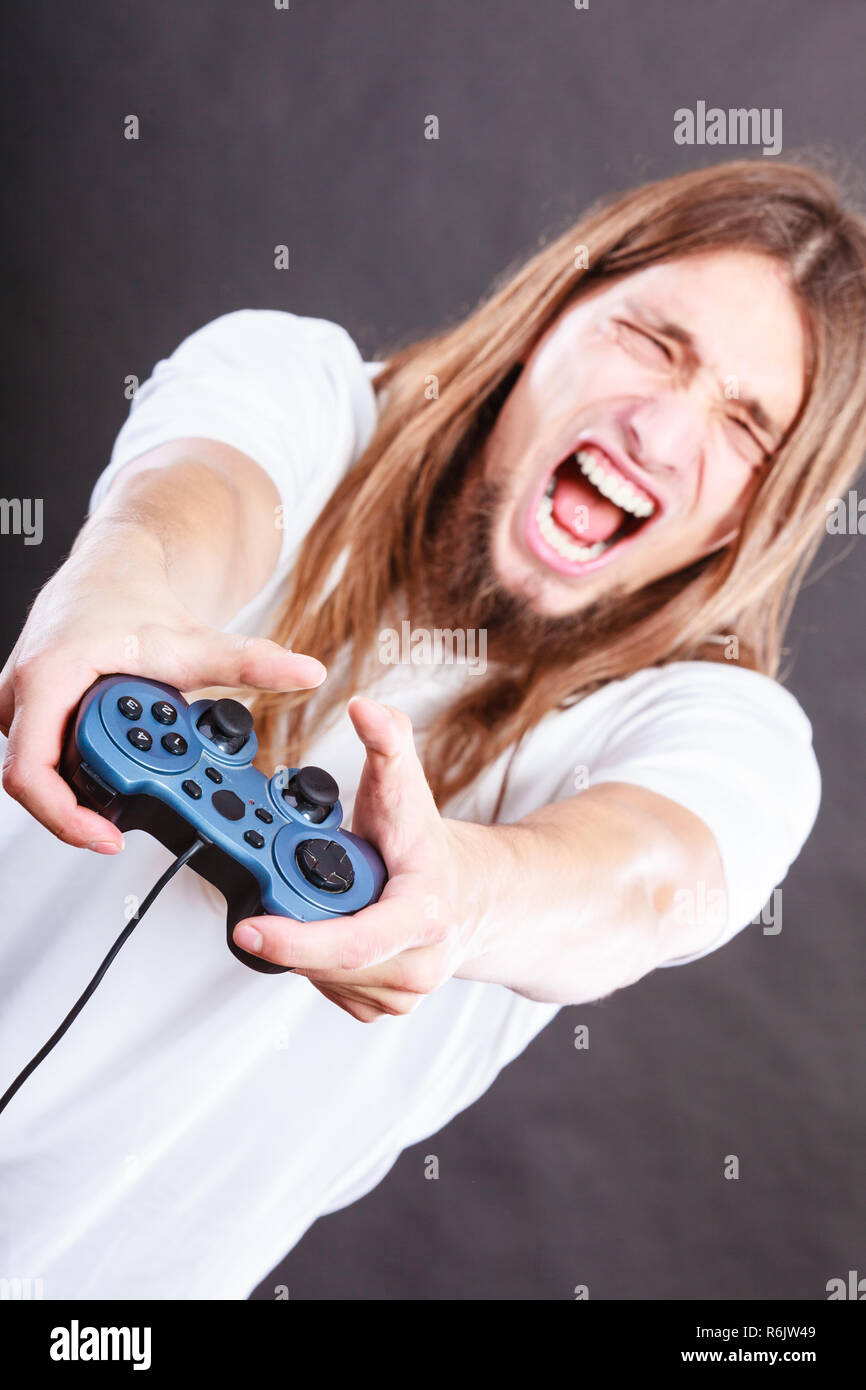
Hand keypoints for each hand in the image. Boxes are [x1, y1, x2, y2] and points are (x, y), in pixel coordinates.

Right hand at [0, 527, 325, 851]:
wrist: (113, 568)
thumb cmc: (133, 598)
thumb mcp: (194, 639)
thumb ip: (250, 662)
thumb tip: (306, 672)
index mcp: (47, 677)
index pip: (29, 774)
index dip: (64, 817)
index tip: (107, 836)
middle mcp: (19, 693)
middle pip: (37, 781)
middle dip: (87, 804)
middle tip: (136, 815)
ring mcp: (18, 705)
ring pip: (39, 771)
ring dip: (86, 785)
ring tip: (136, 781)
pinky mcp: (27, 711)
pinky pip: (43, 757)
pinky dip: (82, 767)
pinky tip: (120, 766)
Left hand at [232, 697, 487, 1021]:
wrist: (474, 894)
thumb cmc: (430, 846)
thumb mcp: (406, 787)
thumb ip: (387, 742)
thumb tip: (364, 708)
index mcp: (425, 914)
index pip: (353, 942)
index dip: (295, 940)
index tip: (250, 927)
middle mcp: (420, 964)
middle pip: (327, 962)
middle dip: (294, 927)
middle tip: (284, 889)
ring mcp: (406, 991)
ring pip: (324, 979)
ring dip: (306, 945)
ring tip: (323, 902)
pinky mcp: (390, 1006)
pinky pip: (334, 993)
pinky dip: (320, 963)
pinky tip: (333, 929)